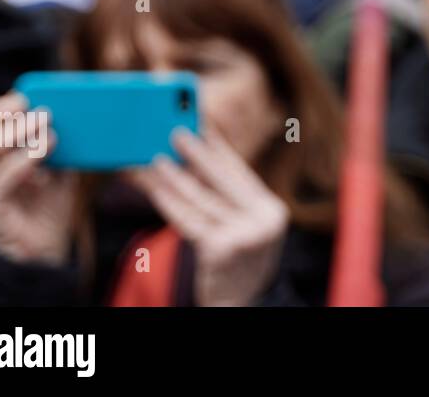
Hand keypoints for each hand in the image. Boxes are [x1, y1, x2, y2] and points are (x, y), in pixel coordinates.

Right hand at [0, 92, 75, 264]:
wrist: (45, 249)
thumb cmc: (50, 205)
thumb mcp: (63, 168)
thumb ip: (63, 146)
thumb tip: (79, 117)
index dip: (2, 104)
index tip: (27, 94)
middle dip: (6, 113)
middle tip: (41, 110)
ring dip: (18, 134)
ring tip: (49, 132)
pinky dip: (22, 163)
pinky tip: (43, 159)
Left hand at [128, 128, 289, 306]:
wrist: (238, 303)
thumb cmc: (236, 259)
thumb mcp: (246, 227)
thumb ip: (230, 197)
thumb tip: (200, 158)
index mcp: (273, 210)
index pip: (241, 172)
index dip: (219, 147)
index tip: (202, 125)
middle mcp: (264, 221)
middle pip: (222, 180)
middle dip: (197, 154)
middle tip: (176, 132)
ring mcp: (244, 236)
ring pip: (200, 200)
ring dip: (173, 177)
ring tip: (155, 159)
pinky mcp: (220, 249)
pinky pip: (188, 221)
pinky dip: (169, 202)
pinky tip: (155, 189)